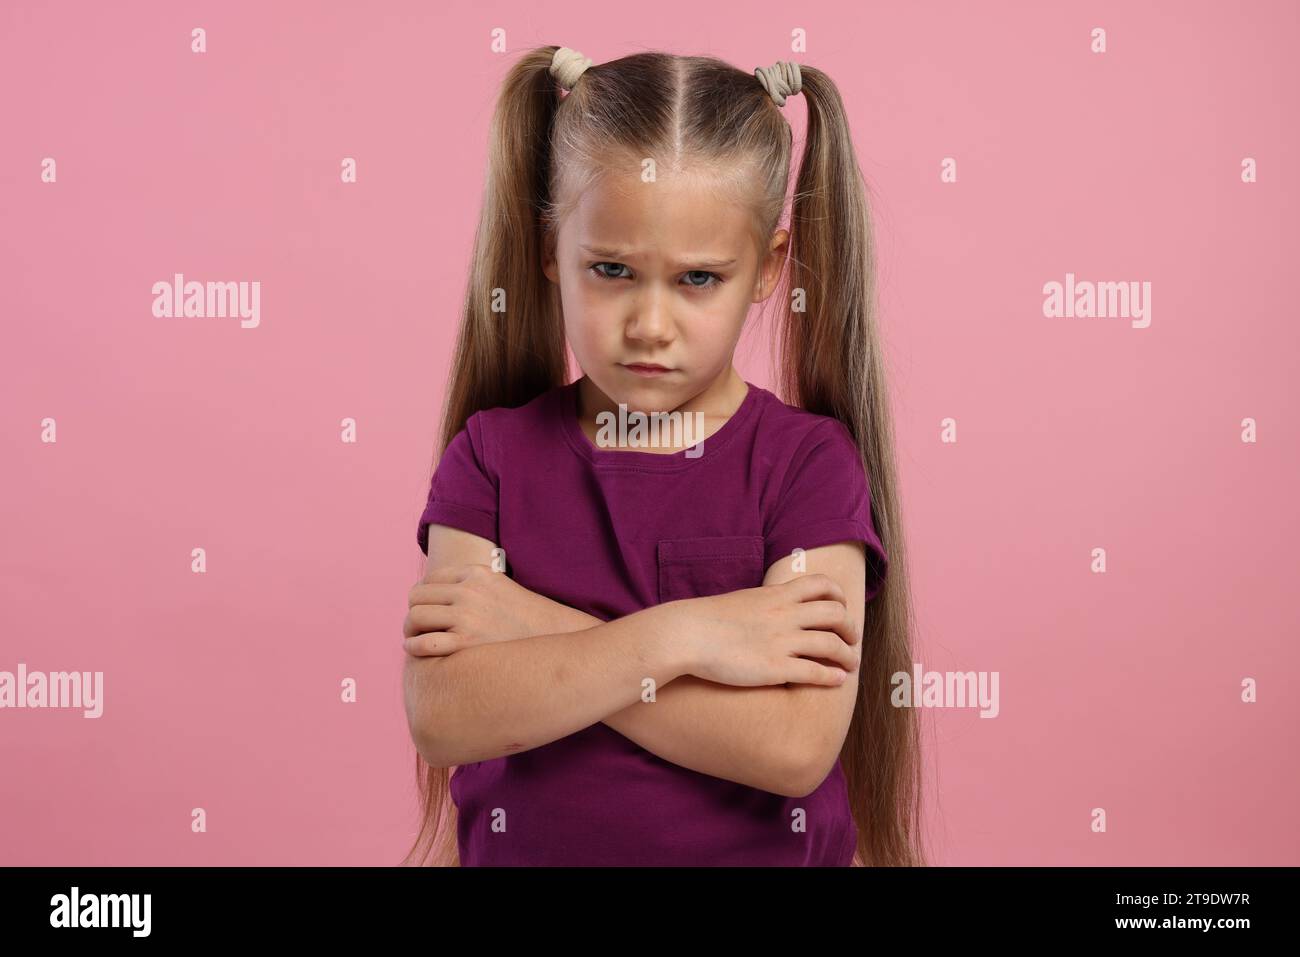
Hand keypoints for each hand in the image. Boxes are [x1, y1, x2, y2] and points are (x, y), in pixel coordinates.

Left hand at [402, 564, 561, 656]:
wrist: (552, 638)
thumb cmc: (523, 618)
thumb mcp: (499, 587)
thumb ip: (472, 583)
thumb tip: (437, 589)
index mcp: (476, 574)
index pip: (430, 580)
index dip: (422, 597)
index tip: (425, 610)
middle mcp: (469, 592)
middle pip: (417, 597)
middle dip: (413, 612)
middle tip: (416, 627)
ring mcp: (467, 617)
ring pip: (415, 618)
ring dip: (409, 630)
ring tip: (414, 639)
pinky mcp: (466, 644)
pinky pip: (423, 643)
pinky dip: (413, 647)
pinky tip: (416, 650)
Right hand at [661, 573, 860, 687]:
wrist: (687, 634)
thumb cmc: (708, 619)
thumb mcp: (743, 600)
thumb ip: (765, 603)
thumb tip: (773, 607)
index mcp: (776, 595)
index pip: (821, 584)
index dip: (838, 595)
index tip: (841, 606)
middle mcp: (785, 615)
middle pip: (835, 613)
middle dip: (849, 627)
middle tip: (851, 638)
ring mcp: (781, 641)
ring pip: (832, 645)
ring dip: (847, 655)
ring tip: (850, 664)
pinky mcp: (775, 668)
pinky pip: (815, 672)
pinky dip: (832, 677)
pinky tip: (837, 680)